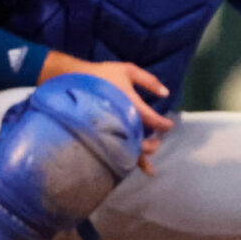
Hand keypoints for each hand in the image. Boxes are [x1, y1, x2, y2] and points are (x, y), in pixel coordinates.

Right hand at [41, 53, 173, 165]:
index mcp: (129, 104)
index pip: (151, 119)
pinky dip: (123, 160)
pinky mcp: (99, 135)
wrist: (71, 80)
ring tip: (149, 169)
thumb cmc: (102, 75)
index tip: (168, 126)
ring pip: (126, 151)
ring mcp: (108, 130)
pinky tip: (129, 165)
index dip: (163, 124)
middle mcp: (120, 120)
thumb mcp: (128, 70)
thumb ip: (148, 81)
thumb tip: (165, 93)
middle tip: (157, 142)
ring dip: (139, 160)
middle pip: (139, 140)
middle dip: (151, 145)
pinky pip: (114, 151)